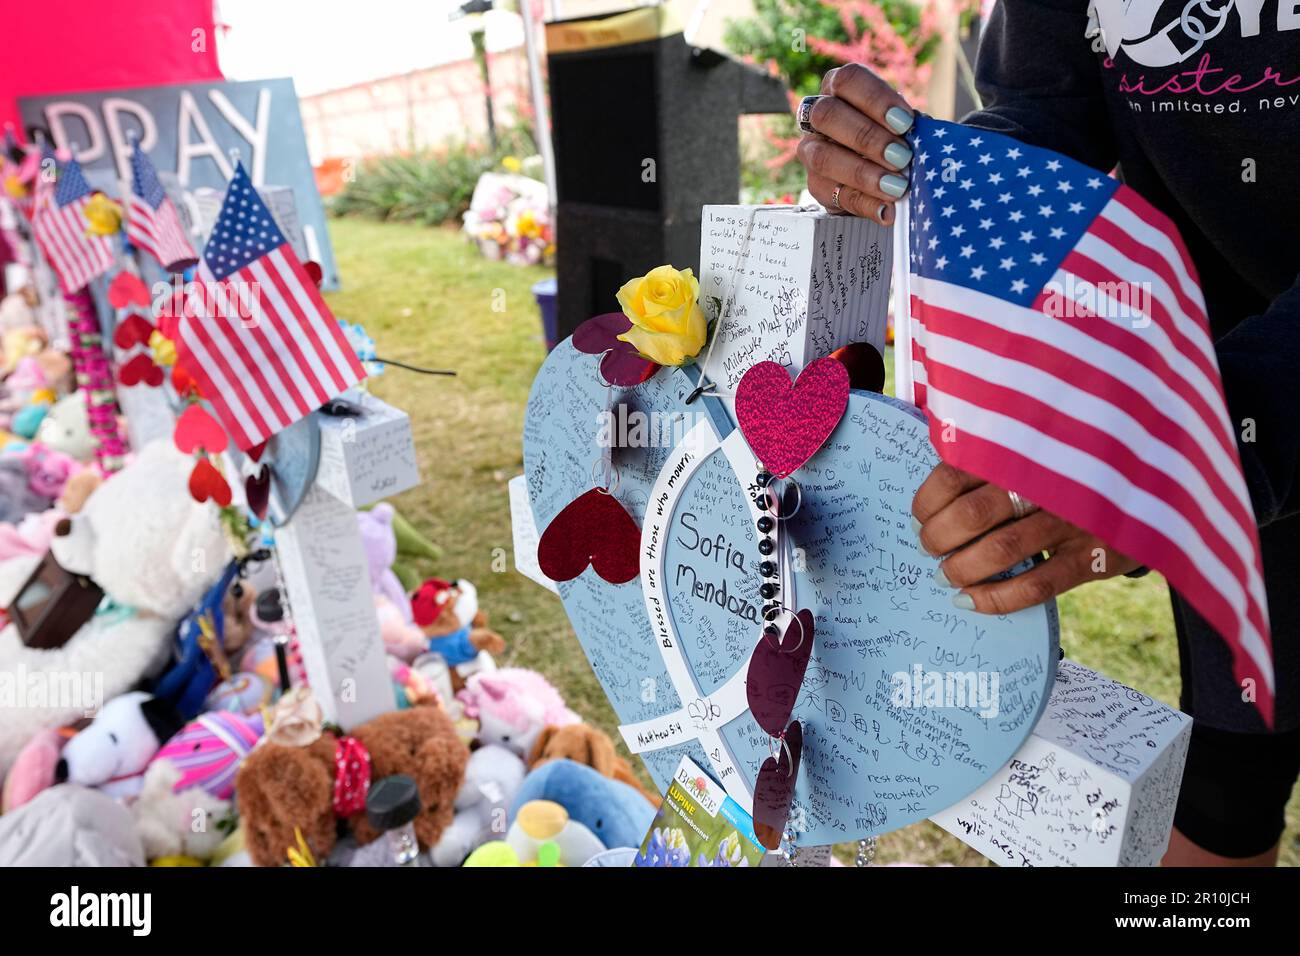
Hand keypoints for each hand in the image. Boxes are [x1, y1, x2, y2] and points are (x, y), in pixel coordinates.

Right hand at [796, 63, 916, 225]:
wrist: (885, 171)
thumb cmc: (896, 136)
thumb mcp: (905, 124)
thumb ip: (909, 127)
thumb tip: (925, 139)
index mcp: (839, 87)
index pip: (848, 80)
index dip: (875, 99)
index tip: (905, 122)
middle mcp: (818, 114)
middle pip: (827, 115)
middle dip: (867, 137)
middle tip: (902, 156)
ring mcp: (812, 150)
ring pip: (822, 156)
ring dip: (862, 172)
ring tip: (896, 186)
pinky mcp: (817, 185)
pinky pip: (834, 194)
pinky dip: (865, 203)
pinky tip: (887, 210)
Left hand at [911, 463, 1140, 614]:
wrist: (1158, 480)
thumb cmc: (1074, 465)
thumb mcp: (1040, 444)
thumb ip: (993, 456)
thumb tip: (934, 495)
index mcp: (1025, 446)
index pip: (955, 472)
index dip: (927, 503)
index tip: (919, 519)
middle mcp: (1048, 479)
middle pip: (972, 514)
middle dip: (938, 539)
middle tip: (929, 549)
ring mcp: (1074, 518)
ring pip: (1000, 551)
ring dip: (961, 569)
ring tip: (946, 575)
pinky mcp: (1097, 555)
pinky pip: (1036, 585)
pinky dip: (995, 598)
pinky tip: (971, 600)